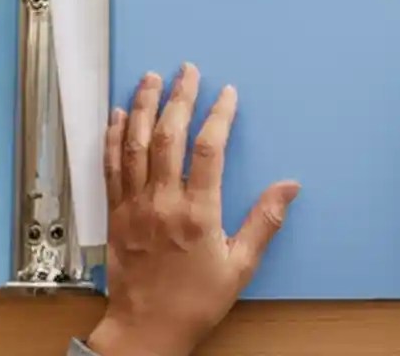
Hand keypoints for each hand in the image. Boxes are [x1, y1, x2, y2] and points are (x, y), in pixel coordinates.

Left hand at [89, 64, 300, 355]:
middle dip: (178, 97)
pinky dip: (112, 137)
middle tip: (187, 70)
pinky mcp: (115, 214)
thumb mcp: (240, 267)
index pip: (208, 150)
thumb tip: (289, 187)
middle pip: (168, 136)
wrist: (146, 331)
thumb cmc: (194, 303)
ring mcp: (134, 206)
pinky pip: (110, 166)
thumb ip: (264, 222)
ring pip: (134, 144)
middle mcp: (162, 203)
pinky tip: (116, 116)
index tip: (226, 94)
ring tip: (149, 78)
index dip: (218, 116)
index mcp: (196, 214)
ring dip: (141, 106)